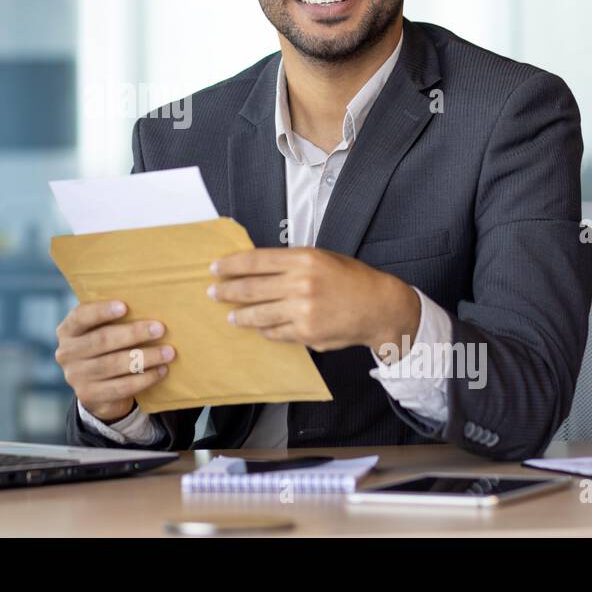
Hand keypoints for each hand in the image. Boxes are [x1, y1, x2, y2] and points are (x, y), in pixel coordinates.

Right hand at [55, 301, 174, 422]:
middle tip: (160, 329)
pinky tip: (161, 370)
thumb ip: (113, 319)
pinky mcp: (90, 396)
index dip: (101, 311)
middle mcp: (66, 353)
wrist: (97, 389)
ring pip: (114, 364)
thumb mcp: (100, 331)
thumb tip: (149, 304)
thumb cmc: (105, 348)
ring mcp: (76, 377)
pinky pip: (121, 386)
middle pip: (102, 340)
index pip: (80, 317)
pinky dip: (144, 378)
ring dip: (145, 357)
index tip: (125, 306)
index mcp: (67, 330)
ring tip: (168, 352)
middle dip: (133, 333)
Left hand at [207, 248, 419, 356]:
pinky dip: (264, 330)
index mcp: (303, 259)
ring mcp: (302, 311)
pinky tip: (259, 327)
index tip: (215, 268)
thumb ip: (290, 263)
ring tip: (231, 315)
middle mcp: (300, 284)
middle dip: (226, 291)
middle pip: (250, 288)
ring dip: (240, 315)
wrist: (379, 307)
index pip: (255, 261)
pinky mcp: (306, 334)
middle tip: (213, 292)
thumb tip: (256, 268)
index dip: (231, 265)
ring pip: (258, 314)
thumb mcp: (321, 258)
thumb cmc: (351, 280)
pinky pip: (275, 332)